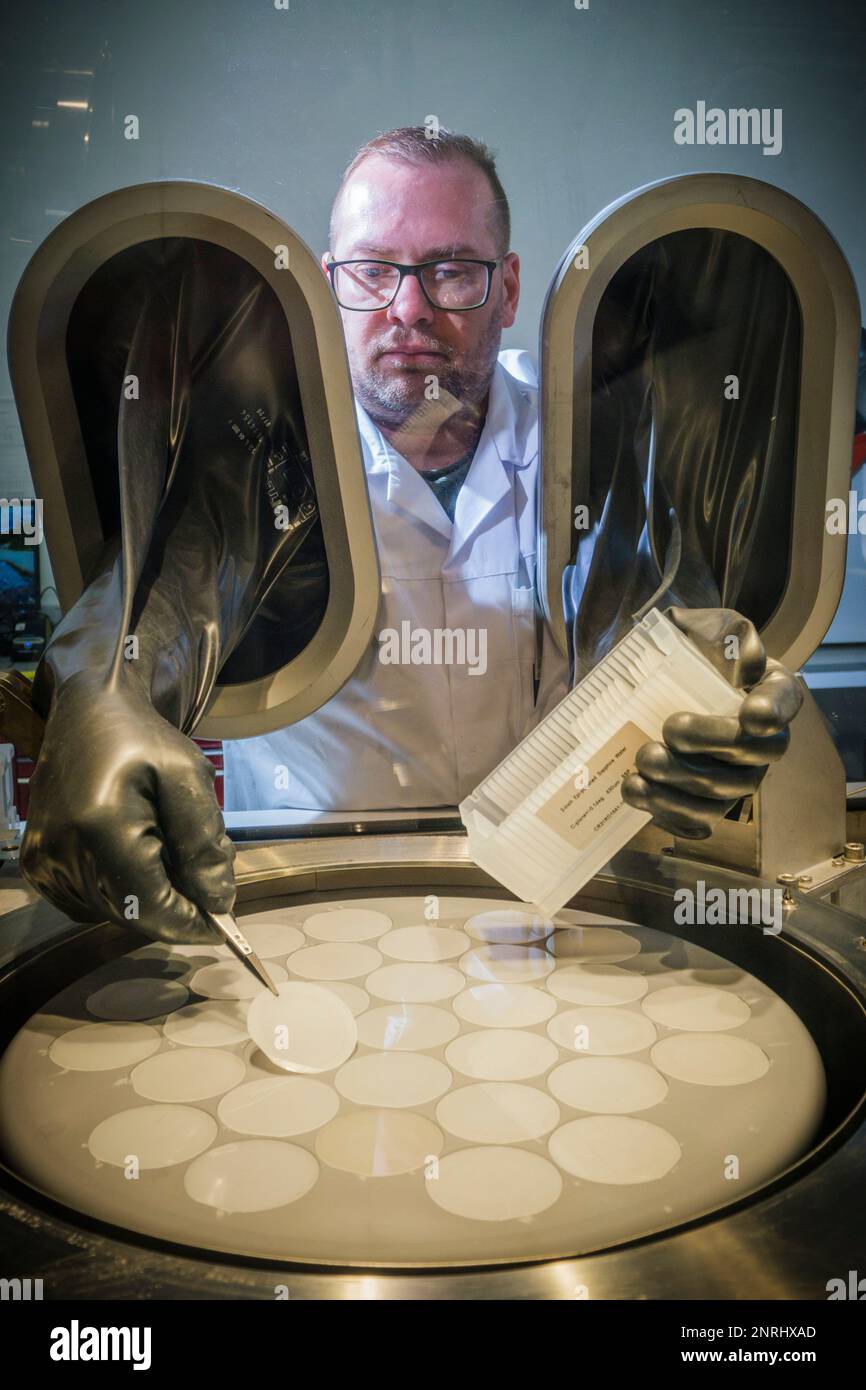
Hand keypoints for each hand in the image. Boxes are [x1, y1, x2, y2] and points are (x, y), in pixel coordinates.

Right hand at [20, 674, 234, 941]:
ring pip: (110, 912)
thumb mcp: (189, 777)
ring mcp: (43, 859)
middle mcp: (62, 848)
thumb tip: (217, 901)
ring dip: (147, 899)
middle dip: (173, 907)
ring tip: (166, 855)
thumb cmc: (144, 741)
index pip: (149, 905)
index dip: (189, 923)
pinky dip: (119, 893)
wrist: (89, 715)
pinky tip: (134, 857)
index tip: (222, 925)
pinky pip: (87, 903)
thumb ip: (204, 842)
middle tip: (202, 879)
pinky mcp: (36, 863)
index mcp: (101, 824)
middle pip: (131, 914)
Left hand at [621, 606, 803, 838]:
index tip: (751, 715)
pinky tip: (638, 795)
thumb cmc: (695, 650)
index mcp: (771, 692)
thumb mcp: (713, 628)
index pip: (784, 703)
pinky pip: (697, 822)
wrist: (658, 677)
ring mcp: (736, 777)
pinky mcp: (707, 802)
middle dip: (708, 748)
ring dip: (677, 791)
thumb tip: (749, 662)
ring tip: (637, 775)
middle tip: (668, 730)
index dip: (772, 713)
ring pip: (721, 798)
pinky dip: (667, 814)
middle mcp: (763, 742)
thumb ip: (732, 635)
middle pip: (751, 759)